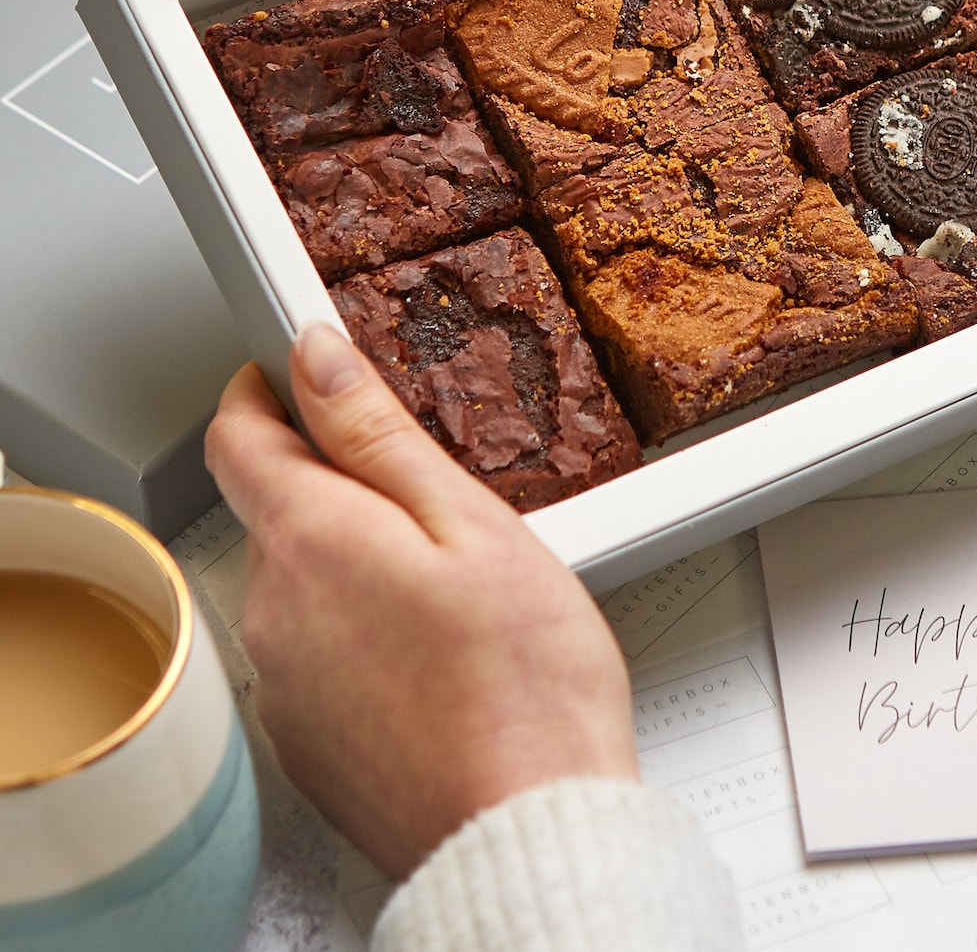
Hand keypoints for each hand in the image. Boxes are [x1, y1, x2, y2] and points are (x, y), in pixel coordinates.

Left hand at [205, 326, 637, 879]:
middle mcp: (273, 614)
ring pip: (302, 589)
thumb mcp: (468, 522)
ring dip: (354, 568)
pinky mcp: (308, 746)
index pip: (239, 435)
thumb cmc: (522, 681)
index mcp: (310, 541)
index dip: (264, 390)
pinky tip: (438, 659)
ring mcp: (285, 688)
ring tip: (454, 593)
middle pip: (276, 514)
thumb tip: (316, 358)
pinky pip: (318, 659)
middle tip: (431, 498)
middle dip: (337, 489)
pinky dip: (361, 639)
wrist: (522, 831)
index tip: (299, 371)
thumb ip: (377, 433)